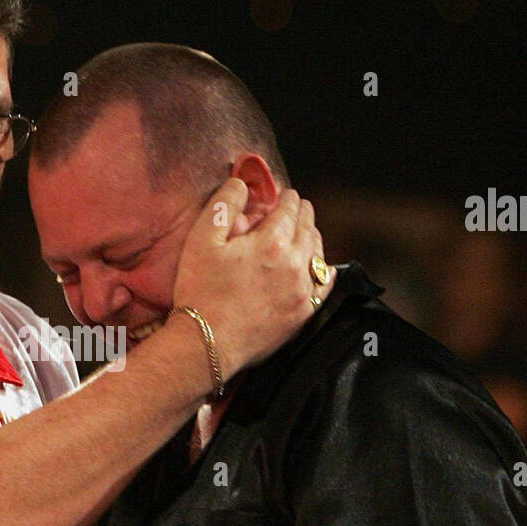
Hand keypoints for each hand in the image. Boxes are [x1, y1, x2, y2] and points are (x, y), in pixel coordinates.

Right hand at [172, 181, 331, 377]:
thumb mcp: (201, 240)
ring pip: (319, 251)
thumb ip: (223, 205)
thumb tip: (241, 183)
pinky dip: (323, 268)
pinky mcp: (304, 312)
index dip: (287, 197)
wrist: (208, 342)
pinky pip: (325, 283)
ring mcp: (303, 289)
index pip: (290, 207)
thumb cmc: (201, 291)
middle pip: (308, 226)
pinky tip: (316, 265)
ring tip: (304, 231)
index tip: (284, 195)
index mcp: (272, 241)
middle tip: (296, 208)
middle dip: (302, 213)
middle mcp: (295, 263)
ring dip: (312, 236)